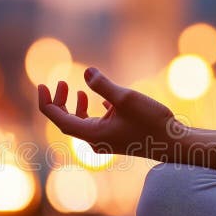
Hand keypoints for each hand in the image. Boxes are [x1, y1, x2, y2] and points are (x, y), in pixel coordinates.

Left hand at [37, 67, 181, 157]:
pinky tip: (101, 101)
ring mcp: (106, 141)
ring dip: (76, 107)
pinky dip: (92, 112)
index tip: (42, 84)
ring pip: (82, 124)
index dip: (47, 102)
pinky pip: (96, 125)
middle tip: (60, 82)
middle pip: (67, 122)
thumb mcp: (125, 98)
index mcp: (92, 134)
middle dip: (60, 102)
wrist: (173, 143)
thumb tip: (87, 72)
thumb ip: (103, 85)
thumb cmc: (151, 121)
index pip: (58, 119)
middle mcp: (95, 141)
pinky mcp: (117, 138)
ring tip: (77, 91)